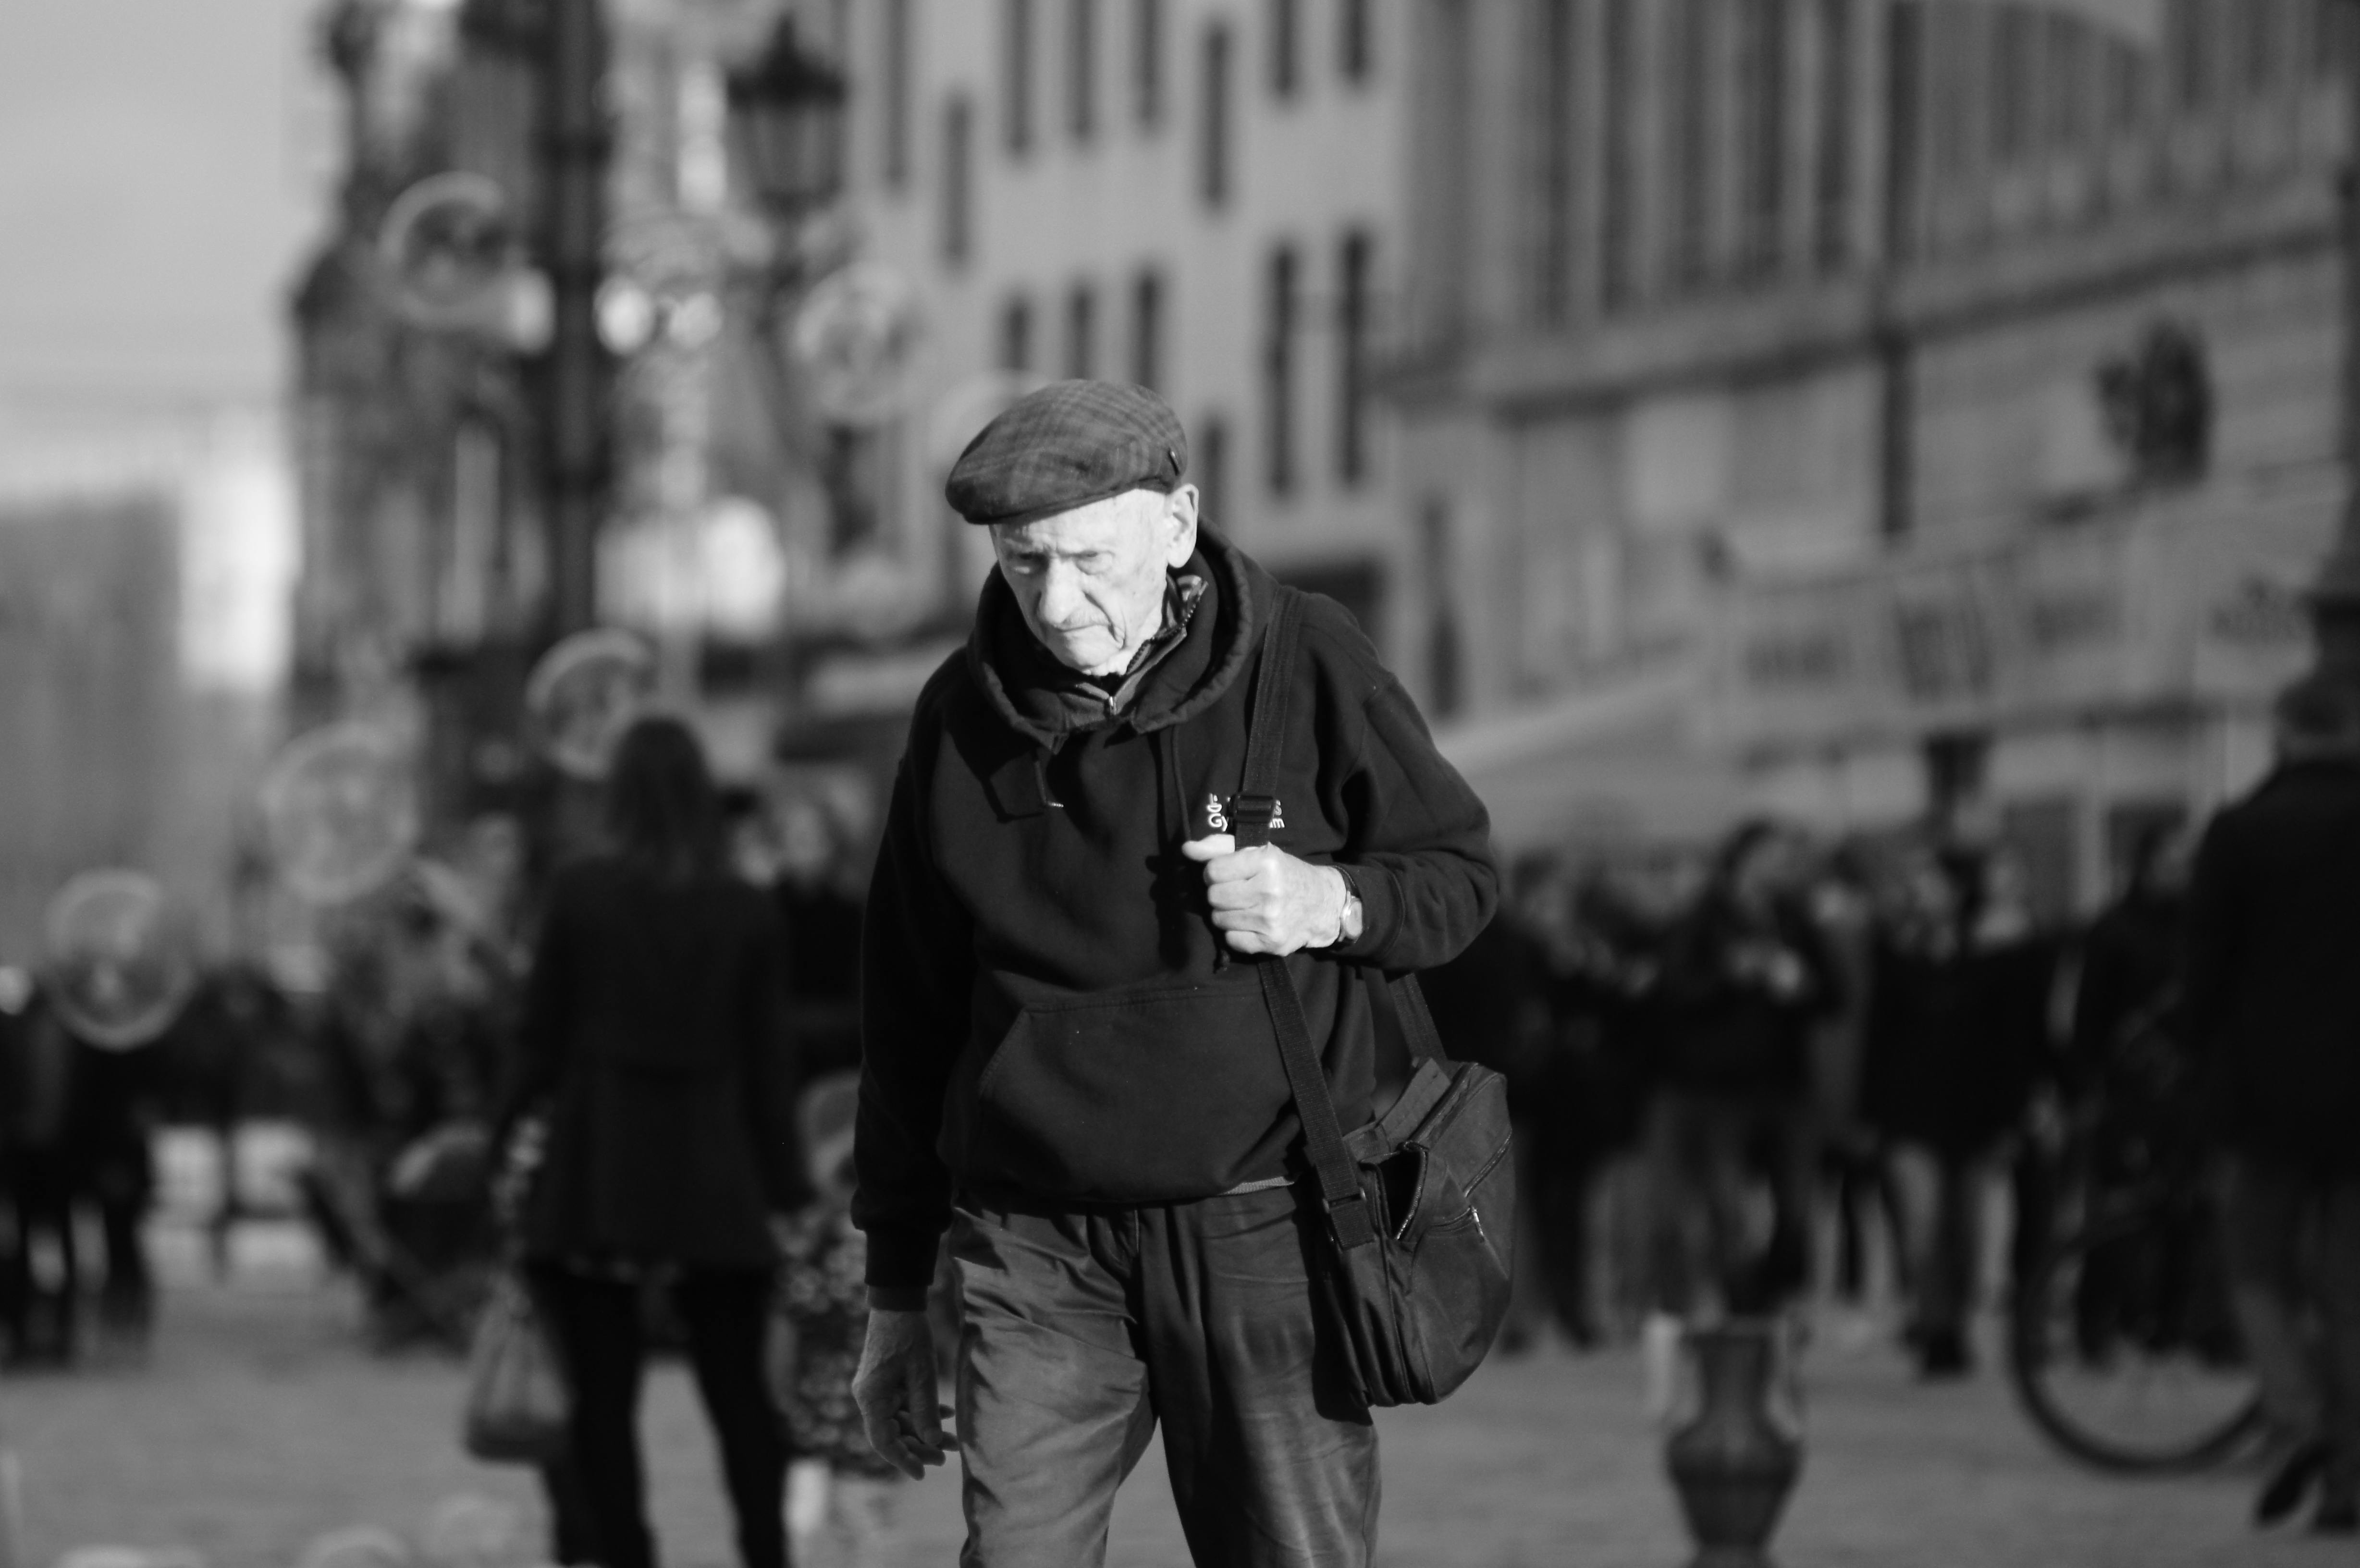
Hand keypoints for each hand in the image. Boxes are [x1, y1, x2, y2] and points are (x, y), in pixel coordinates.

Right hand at [852, 1307, 955, 1479]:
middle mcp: (869, 1398)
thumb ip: (926, 1410)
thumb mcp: (922, 1374)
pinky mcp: (884, 1382)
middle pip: (892, 1434)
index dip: (903, 1460)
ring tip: (953, 1439)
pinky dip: (920, 1412)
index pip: (883, 1441)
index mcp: (871, 1398)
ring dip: (924, 1430)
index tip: (922, 1474)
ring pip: (899, 1421)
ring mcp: (876, 1390)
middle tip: (947, 1456)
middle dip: (920, 1446)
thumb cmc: (909, 1335)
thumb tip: (933, 1442)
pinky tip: (944, 1414)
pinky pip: (901, 1406)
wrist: (898, 1303)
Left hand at [1181, 834, 1347, 955]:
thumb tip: (1187, 849)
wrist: (1322, 903)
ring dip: (1226, 914)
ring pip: (1219, 919)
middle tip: (1238, 891)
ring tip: (1245, 907)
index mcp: (1266, 862)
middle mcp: (1269, 891)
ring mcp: (1270, 919)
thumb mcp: (1258, 851)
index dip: (1216, 872)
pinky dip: (1236, 933)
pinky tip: (1250, 923)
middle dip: (1220, 893)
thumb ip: (1219, 846)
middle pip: (1214, 896)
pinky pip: (1231, 939)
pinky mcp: (1271, 943)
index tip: (1230, 873)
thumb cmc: (1284, 873)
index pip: (1212, 871)